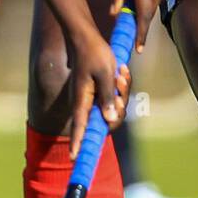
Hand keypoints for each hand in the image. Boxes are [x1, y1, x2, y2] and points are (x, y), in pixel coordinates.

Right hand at [63, 24, 131, 157]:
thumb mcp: (105, 74)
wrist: (87, 37)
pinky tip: (122, 71)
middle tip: (121, 82)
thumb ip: (107, 98)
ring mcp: (92, 97)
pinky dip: (121, 87)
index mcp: (83, 100)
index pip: (80, 127)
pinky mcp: (98, 92)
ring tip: (120, 72)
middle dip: (120, 105)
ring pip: (114, 107)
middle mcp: (86, 102)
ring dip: (122, 92)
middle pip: (107, 119)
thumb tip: (109, 120)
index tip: (75, 159)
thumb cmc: (94, 54)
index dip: (78, 143)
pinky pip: (114, 97)